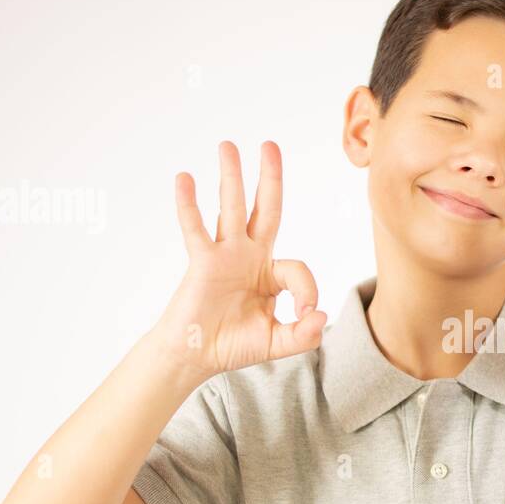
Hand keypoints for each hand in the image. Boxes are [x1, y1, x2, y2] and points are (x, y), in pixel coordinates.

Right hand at [149, 141, 326, 378]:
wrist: (196, 357)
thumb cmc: (234, 346)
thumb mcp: (279, 343)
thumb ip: (304, 334)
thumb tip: (320, 315)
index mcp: (271, 273)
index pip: (298, 269)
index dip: (308, 291)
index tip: (304, 314)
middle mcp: (249, 256)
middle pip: (265, 209)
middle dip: (269, 177)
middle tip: (269, 146)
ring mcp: (225, 256)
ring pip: (231, 209)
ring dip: (231, 176)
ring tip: (227, 145)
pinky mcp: (202, 262)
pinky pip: (195, 229)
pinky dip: (188, 204)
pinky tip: (184, 178)